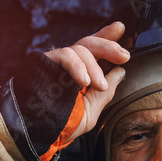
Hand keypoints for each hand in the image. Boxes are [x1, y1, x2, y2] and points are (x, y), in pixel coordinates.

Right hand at [44, 22, 129, 141]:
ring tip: (99, 85)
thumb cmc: (62, 125)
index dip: (107, 37)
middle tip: (124, 56)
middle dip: (109, 46)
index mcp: (82, 74)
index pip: (96, 51)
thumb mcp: (91, 112)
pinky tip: (84, 81)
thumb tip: (120, 72)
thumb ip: (105, 93)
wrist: (38, 132)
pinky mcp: (46, 62)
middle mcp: (70, 65)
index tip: (121, 29)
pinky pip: (65, 55)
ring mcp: (58, 63)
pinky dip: (77, 66)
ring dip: (94, 67)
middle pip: (91, 44)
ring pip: (81, 48)